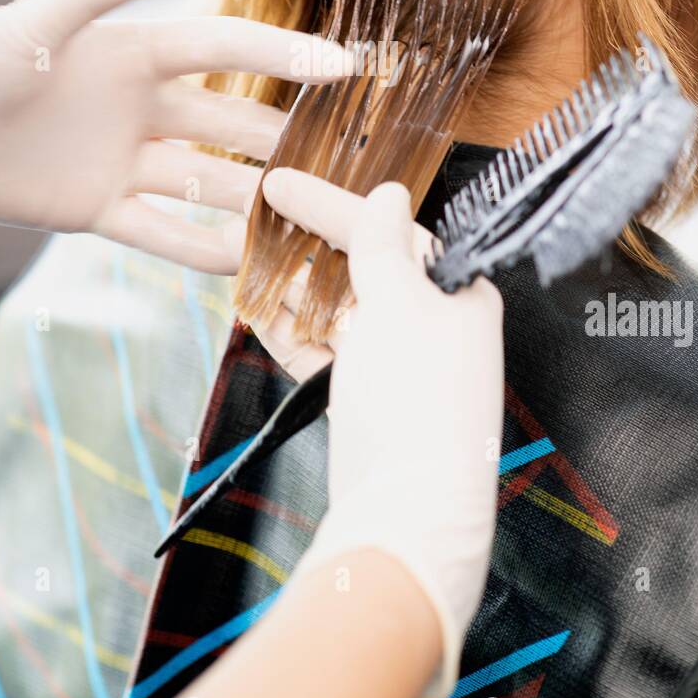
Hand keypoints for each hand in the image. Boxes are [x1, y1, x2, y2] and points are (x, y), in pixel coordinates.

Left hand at [0, 0, 351, 269]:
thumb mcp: (34, 21)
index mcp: (135, 52)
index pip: (224, 50)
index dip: (282, 53)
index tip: (342, 62)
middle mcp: (141, 106)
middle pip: (229, 122)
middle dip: (284, 135)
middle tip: (345, 154)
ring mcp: (124, 160)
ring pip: (206, 181)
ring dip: (252, 198)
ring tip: (307, 217)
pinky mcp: (97, 207)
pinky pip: (160, 230)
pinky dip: (199, 246)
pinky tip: (242, 261)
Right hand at [260, 168, 503, 697]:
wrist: (410, 514)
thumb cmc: (416, 400)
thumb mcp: (398, 306)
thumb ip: (383, 248)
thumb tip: (389, 194)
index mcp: (455, 294)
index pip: (388, 231)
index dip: (329, 205)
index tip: (277, 184)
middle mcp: (431, 325)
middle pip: (358, 269)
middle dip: (303, 250)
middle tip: (249, 225)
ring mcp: (398, 365)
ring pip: (335, 311)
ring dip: (290, 290)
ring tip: (241, 266)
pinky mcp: (369, 401)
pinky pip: (326, 353)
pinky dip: (292, 335)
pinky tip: (258, 314)